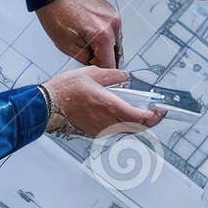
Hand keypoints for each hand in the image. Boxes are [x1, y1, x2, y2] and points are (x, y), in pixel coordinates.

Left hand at [36, 0, 123, 66]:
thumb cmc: (55, 14)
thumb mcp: (66, 46)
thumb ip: (86, 59)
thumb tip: (94, 62)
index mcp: (103, 36)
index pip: (110, 64)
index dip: (99, 69)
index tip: (91, 68)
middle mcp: (113, 25)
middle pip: (115, 53)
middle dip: (102, 57)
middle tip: (87, 56)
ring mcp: (114, 16)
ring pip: (115, 42)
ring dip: (104, 46)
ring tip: (86, 41)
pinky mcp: (111, 10)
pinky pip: (112, 30)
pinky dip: (104, 35)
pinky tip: (89, 31)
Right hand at [42, 67, 164, 136]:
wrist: (46, 106)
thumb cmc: (66, 91)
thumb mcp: (93, 73)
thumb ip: (113, 75)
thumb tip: (125, 77)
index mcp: (111, 107)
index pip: (140, 117)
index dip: (155, 116)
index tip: (161, 110)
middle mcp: (108, 122)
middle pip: (137, 128)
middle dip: (149, 121)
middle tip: (155, 112)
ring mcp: (100, 130)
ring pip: (125, 131)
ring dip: (135, 123)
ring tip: (139, 112)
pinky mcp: (93, 134)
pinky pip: (113, 131)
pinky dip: (121, 124)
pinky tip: (118, 115)